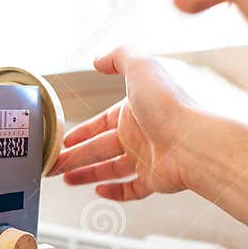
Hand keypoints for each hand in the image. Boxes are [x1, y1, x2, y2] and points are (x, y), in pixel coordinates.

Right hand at [49, 47, 198, 201]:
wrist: (194, 141)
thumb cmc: (169, 104)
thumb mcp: (140, 67)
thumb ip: (118, 56)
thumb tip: (98, 59)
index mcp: (133, 110)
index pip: (100, 123)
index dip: (80, 132)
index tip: (62, 141)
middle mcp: (140, 133)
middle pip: (99, 148)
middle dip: (74, 156)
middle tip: (52, 165)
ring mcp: (147, 158)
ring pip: (110, 168)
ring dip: (86, 173)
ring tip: (65, 179)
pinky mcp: (155, 180)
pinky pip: (131, 189)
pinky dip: (114, 192)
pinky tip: (98, 191)